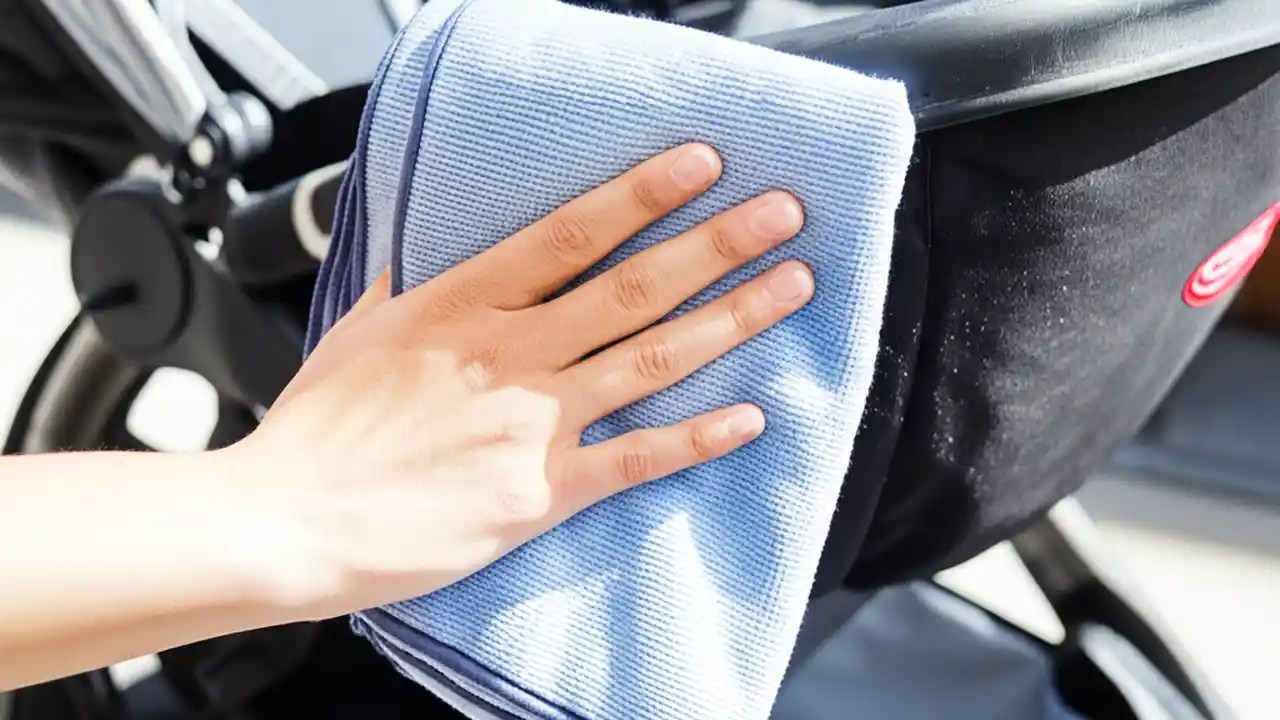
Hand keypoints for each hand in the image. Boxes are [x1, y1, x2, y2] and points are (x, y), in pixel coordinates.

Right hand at [229, 142, 812, 618]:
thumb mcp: (359, 329)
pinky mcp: (540, 493)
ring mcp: (531, 424)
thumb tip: (432, 250)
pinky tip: (750, 416)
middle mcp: (509, 355)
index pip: (570, 235)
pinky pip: (634, 459)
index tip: (701, 165)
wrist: (292, 522)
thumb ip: (412, 286)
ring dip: (729, 319)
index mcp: (462, 305)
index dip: (643, 195)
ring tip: (791, 287)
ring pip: (650, 359)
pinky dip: (695, 438)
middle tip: (782, 213)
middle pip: (632, 287)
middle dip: (715, 244)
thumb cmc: (319, 429)